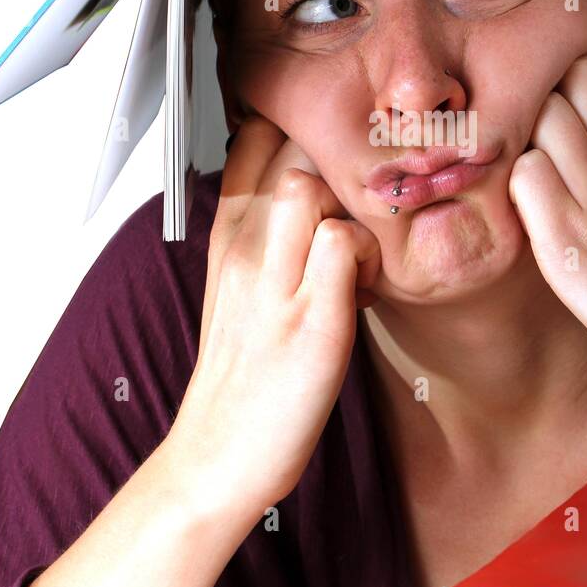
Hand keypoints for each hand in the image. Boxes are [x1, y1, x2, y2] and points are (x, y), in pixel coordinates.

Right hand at [171, 116, 380, 518]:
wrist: (218, 453)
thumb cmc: (243, 369)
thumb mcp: (240, 284)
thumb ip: (269, 231)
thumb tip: (319, 189)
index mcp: (227, 232)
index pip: (256, 135)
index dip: (302, 132)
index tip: (332, 164)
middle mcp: (243, 247)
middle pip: (287, 144)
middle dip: (338, 163)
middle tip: (359, 215)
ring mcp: (275, 284)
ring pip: (310, 186)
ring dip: (351, 209)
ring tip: (360, 256)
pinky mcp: (312, 322)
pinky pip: (346, 245)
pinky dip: (369, 258)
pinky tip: (365, 293)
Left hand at [507, 53, 586, 395]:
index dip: (585, 83)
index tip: (573, 113)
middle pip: (575, 79)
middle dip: (549, 99)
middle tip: (539, 145)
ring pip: (546, 116)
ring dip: (528, 138)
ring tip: (532, 179)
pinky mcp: (567, 239)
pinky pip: (525, 177)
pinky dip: (517, 186)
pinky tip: (528, 214)